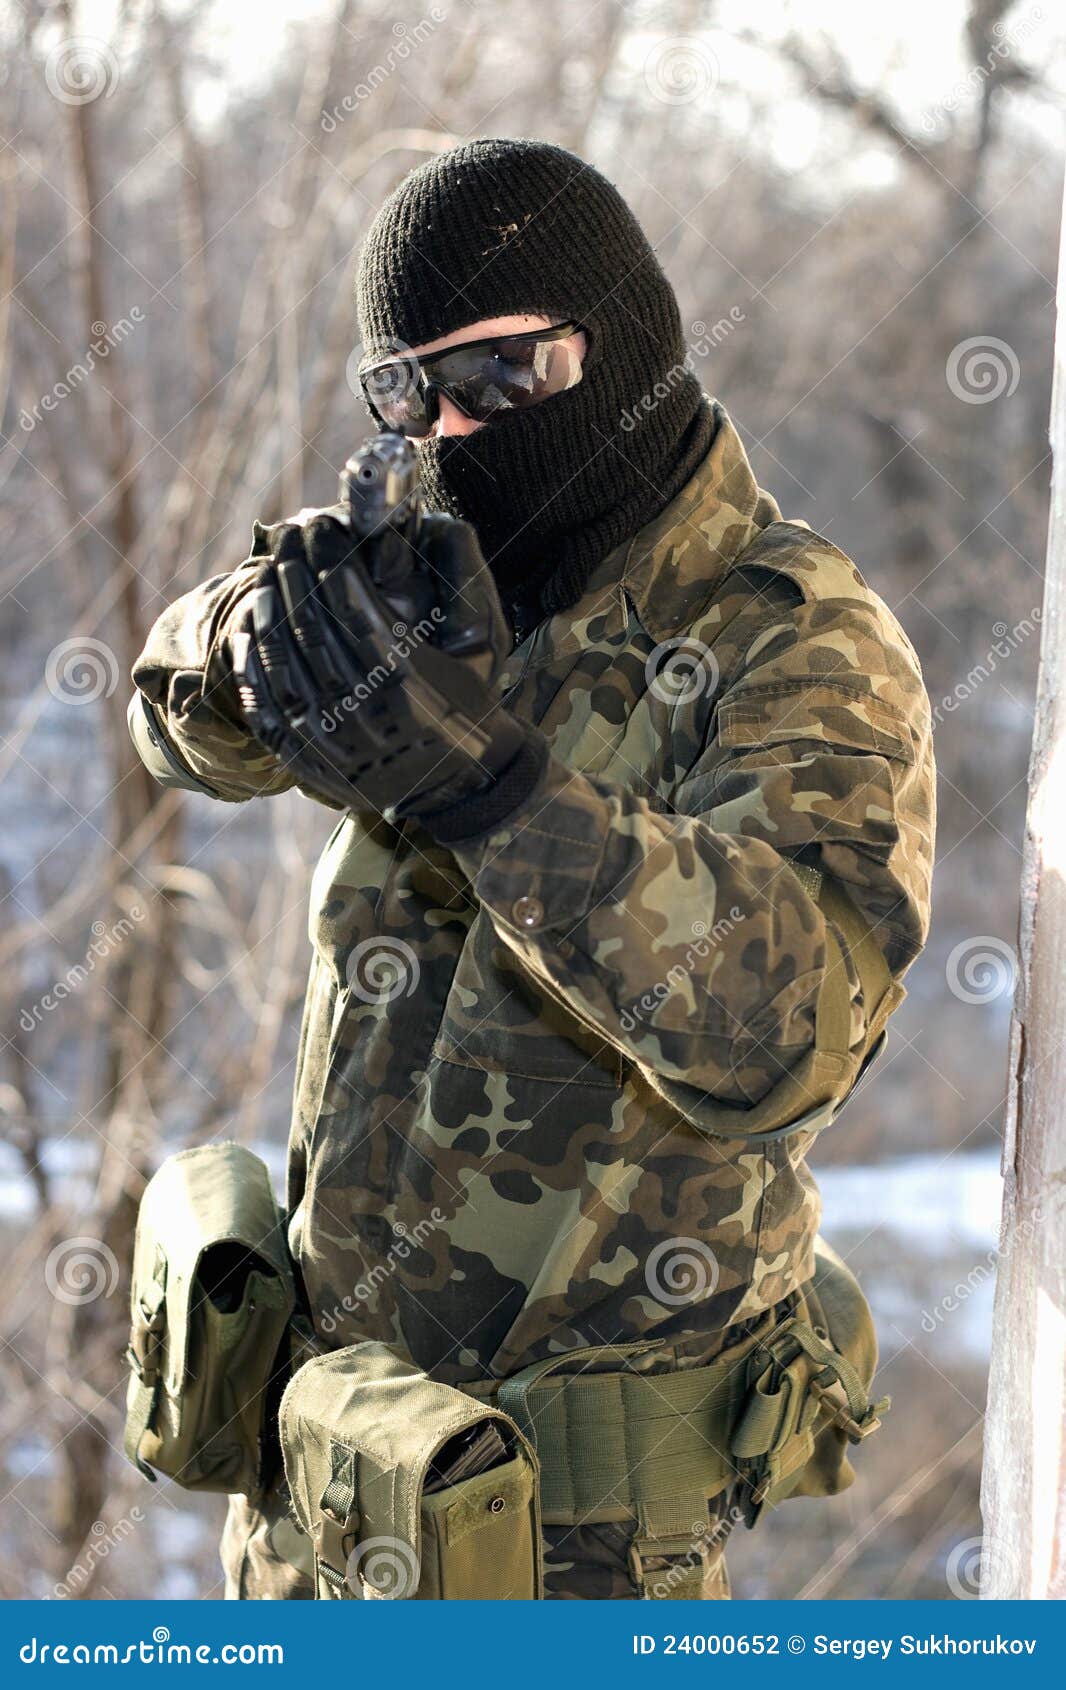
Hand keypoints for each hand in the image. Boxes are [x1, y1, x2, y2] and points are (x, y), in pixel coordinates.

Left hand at [229, 510, 538, 825]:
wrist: (458, 784)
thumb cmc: (464, 702)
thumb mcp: (474, 649)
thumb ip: (453, 591)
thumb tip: (433, 523)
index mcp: (409, 681)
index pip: (351, 604)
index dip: (330, 558)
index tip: (321, 525)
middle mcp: (367, 712)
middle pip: (311, 628)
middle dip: (295, 572)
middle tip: (289, 535)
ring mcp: (333, 742)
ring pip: (283, 663)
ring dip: (270, 609)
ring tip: (268, 572)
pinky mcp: (310, 763)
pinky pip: (266, 708)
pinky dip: (254, 665)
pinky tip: (251, 629)